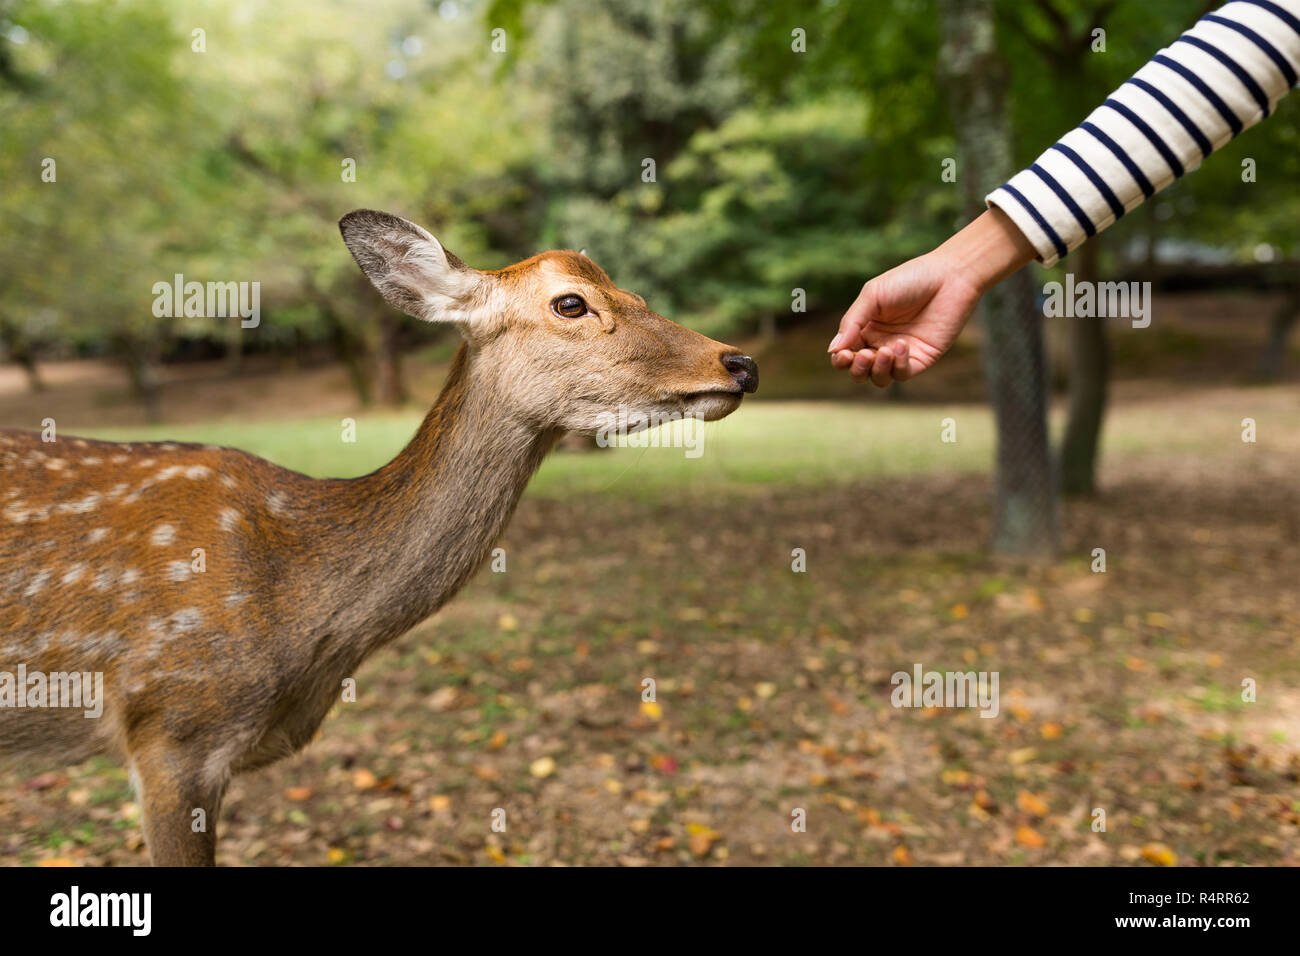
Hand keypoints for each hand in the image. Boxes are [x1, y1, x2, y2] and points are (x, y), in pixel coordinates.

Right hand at [827, 254, 980, 385]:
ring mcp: (901, 353)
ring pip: (879, 378)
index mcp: (866, 327)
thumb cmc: (910, 279)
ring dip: (876, 370)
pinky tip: (901, 346)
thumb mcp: (873, 295)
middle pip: (859, 371)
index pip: (845, 353)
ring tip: (885, 351)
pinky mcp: (921, 359)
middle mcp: (881, 343)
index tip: (844, 353)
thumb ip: (852, 322)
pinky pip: (902, 375)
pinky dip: (897, 366)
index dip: (841, 358)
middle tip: (864, 355)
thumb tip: (832, 350)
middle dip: (857, 369)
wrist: (950, 277)